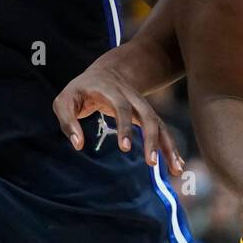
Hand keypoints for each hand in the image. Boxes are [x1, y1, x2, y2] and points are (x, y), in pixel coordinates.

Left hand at [52, 60, 183, 174]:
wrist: (106, 73)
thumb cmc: (81, 90)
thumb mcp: (65, 100)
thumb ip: (67, 121)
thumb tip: (78, 145)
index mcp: (111, 91)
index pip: (122, 108)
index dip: (125, 127)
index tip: (125, 148)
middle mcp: (132, 97)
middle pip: (148, 116)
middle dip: (152, 139)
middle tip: (151, 163)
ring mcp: (143, 106)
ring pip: (159, 125)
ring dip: (168, 146)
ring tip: (176, 170)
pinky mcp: (148, 116)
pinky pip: (162, 131)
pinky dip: (171, 148)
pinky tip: (177, 165)